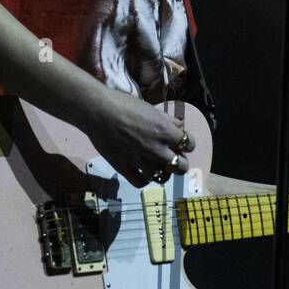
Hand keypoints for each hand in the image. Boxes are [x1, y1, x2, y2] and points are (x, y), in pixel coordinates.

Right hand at [80, 88, 194, 186]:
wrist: (98, 112)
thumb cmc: (125, 105)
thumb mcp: (153, 109)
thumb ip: (168, 121)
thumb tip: (179, 126)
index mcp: (166, 132)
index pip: (189, 145)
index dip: (187, 144)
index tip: (182, 144)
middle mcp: (157, 149)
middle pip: (181, 167)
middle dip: (180, 163)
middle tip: (173, 158)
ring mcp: (141, 162)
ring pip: (162, 178)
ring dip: (163, 172)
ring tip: (158, 167)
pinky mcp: (125, 169)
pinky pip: (141, 183)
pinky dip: (145, 180)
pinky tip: (143, 173)